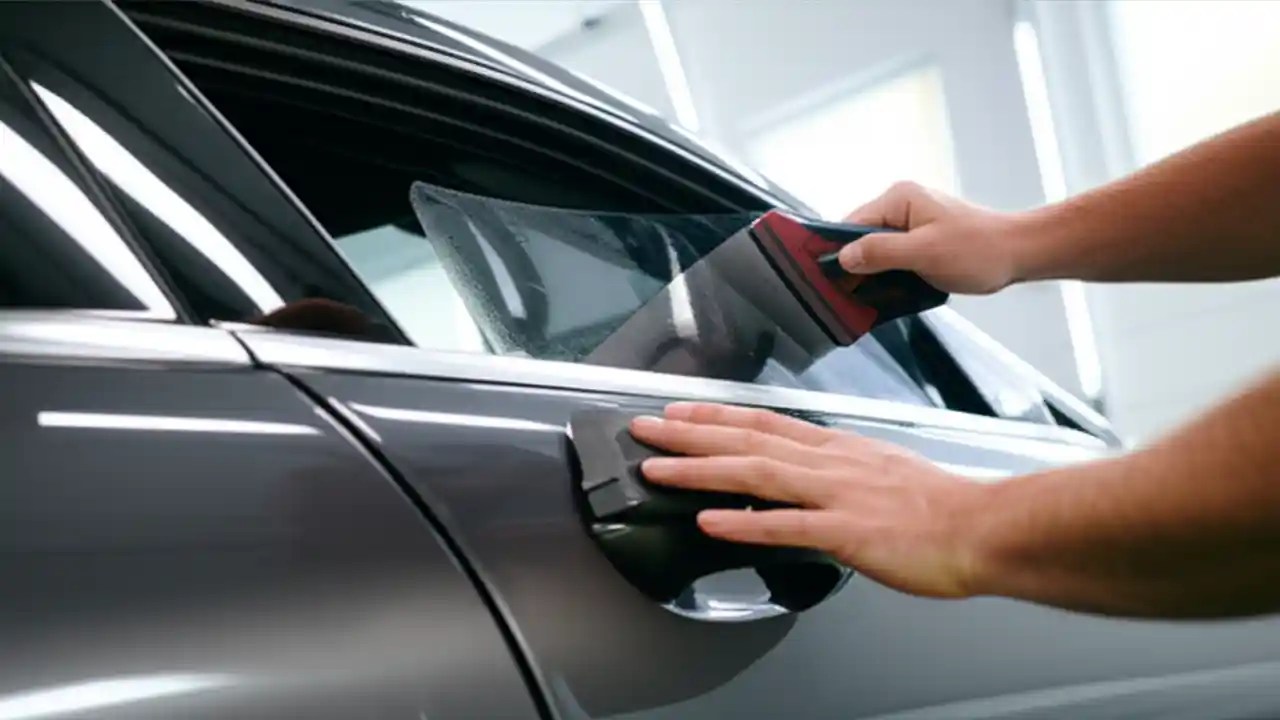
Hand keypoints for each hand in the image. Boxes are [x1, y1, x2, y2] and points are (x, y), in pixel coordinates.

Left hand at [630, 402, 992, 598]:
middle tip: (645, 428)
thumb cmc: (942, 506)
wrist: (985, 527)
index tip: (678, 412)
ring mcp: (836, 494)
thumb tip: (810, 476)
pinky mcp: (847, 531)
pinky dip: (744, 523)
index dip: (715, 416)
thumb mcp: (884, 472)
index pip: (764, 422)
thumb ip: (841, 472)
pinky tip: (710, 521)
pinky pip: (785, 526)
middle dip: (690, 434)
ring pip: (756, 473)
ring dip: (700, 470)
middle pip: (747, 439)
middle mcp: (830, 462)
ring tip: (658, 470)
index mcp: (839, 448)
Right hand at [839, 181, 1032, 293]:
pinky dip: (887, 275)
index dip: (836, 251)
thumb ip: (881, 252)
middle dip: (853, 266)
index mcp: (899, 199)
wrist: (1018, 254)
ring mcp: (912, 223)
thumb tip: (843, 257)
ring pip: (875, 250)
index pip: (851, 223)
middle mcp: (901, 206)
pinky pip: (892, 257)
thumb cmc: (977, 250)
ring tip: (863, 298)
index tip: (826, 279)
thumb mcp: (924, 252)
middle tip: (845, 296)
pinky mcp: (921, 240)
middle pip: (860, 237)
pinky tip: (884, 293)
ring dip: (871, 273)